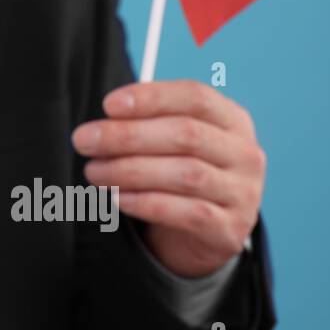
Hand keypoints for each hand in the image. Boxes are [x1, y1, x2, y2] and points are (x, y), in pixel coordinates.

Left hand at [72, 80, 264, 277]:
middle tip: (84, 140)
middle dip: (127, 136)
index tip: (109, 105)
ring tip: (94, 172)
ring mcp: (243, 193)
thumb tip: (106, 120)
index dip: (151, 98)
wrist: (203, 232)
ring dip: (130, 170)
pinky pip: (186, 212)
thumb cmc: (179, 171)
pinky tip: (116, 198)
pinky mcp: (229, 229)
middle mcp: (245, 154)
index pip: (196, 97)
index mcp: (232, 120)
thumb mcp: (171, 142)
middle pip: (186, 134)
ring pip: (185, 174)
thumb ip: (147, 123)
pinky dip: (145, 202)